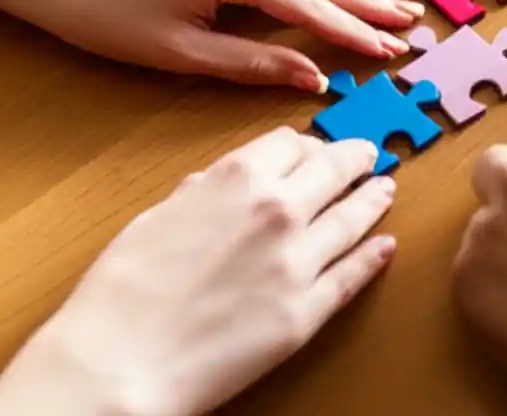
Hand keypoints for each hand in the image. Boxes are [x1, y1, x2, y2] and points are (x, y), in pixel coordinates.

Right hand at [0, 129, 395, 414]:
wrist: (119, 362)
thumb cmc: (121, 293)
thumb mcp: (155, 218)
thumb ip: (197, 196)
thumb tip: (211, 185)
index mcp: (235, 179)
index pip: (290, 144)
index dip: (306, 143)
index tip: (315, 146)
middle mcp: (277, 211)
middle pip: (332, 170)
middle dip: (354, 159)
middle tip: (368, 156)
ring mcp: (298, 261)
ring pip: (352, 219)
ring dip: (372, 200)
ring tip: (386, 189)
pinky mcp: (307, 311)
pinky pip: (351, 276)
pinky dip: (373, 257)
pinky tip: (385, 246)